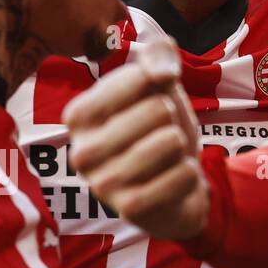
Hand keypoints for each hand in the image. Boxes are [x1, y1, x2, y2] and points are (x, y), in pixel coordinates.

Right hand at [64, 39, 208, 240]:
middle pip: (158, 108)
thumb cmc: (158, 129)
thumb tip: (161, 63)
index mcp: (78, 115)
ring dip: (181, 146)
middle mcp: (81, 151)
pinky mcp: (129, 209)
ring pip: (171, 140)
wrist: (174, 186)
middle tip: (159, 136)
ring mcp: (103, 184)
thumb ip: (158, 58)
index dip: (161, 85)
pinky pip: (183, 174)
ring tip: (165, 157)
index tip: (148, 104)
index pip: (139, 76)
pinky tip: (172, 180)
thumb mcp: (159, 87)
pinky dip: (189, 173)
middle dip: (173, 119)